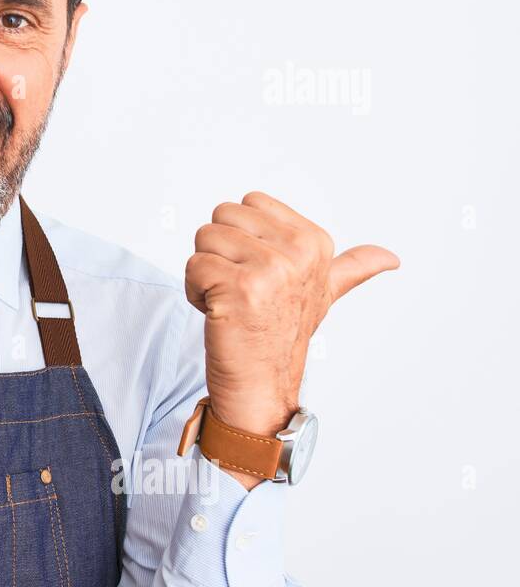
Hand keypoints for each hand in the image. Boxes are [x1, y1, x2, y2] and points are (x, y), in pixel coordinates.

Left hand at [185, 192, 399, 440]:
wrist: (262, 384)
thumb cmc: (283, 334)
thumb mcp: (325, 294)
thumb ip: (353, 268)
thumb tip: (391, 258)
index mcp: (315, 242)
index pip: (249, 202)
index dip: (241, 236)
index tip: (258, 273)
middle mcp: (298, 252)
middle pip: (221, 216)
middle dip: (219, 251)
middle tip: (240, 289)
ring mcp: (270, 270)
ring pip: (204, 238)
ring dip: (206, 272)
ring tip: (230, 301)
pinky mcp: (239, 288)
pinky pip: (194, 266)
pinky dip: (195, 291)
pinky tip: (218, 313)